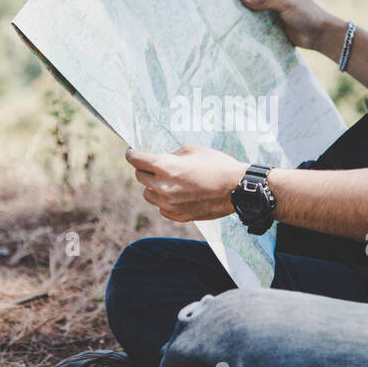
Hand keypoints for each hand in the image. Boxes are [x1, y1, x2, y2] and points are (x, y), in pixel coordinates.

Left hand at [125, 144, 248, 221]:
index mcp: (164, 167)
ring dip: (154, 187)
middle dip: (145, 169)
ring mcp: (169, 204)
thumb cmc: (216, 164)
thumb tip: (160, 160)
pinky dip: (165, 200)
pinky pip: (161, 207)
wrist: (236, 188)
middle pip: (140, 177)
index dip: (132, 154)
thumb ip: (171, 155)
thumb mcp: (192, 150)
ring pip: (148, 194)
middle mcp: (162, 187)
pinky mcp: (177, 216)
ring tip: (170, 182)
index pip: (136, 160)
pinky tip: (179, 194)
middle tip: (156, 166)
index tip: (132, 153)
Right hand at [240, 0, 342, 54]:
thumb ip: (264, 0)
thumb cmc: (306, 13)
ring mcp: (272, 6)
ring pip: (252, 6)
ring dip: (243, 10)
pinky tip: (234, 23)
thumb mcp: (285, 3)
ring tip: (225, 11)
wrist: (318, 35)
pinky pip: (256, 18)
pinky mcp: (270, 19)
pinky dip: (248, 21)